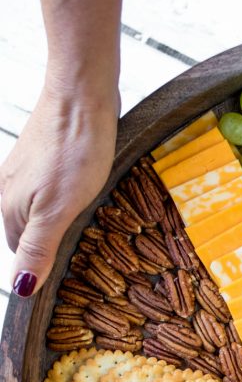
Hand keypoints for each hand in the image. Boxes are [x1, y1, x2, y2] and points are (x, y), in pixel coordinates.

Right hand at [0, 83, 117, 295]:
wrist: (81, 94)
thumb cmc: (74, 150)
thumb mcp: (58, 210)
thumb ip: (37, 248)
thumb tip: (20, 288)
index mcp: (10, 208)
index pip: (22, 254)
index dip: (45, 265)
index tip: (72, 272)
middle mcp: (10, 190)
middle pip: (31, 233)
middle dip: (54, 244)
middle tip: (88, 250)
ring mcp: (26, 171)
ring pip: (42, 210)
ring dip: (64, 220)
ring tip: (91, 222)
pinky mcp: (43, 156)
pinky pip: (52, 189)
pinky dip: (69, 197)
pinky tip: (87, 194)